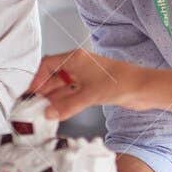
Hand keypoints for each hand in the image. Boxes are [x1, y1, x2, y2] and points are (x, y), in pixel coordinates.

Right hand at [28, 49, 149, 120]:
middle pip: (54, 76)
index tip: (29, 92)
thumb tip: (49, 113)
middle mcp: (79, 65)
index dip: (36, 78)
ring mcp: (86, 76)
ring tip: (41, 111)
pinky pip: (72, 94)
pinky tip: (57, 112)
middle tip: (32, 105)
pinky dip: (64, 102)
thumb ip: (67, 105)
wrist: (143, 88)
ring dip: (53, 98)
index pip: (48, 64)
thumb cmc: (119, 82)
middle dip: (43, 90)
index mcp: (76, 58)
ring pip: (62, 86)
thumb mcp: (89, 95)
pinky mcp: (92, 87)